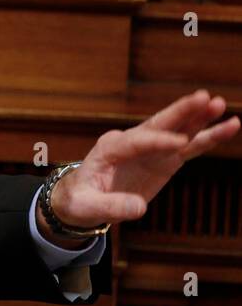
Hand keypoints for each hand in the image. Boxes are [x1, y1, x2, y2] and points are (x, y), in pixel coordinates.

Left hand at [45, 90, 238, 244]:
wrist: (83, 198)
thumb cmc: (79, 201)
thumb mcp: (86, 207)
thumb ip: (111, 207)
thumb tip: (139, 208)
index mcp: (108, 148)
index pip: (135, 141)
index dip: (157, 142)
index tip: (179, 144)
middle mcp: (131, 142)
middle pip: (158, 124)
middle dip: (180, 112)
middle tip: (203, 97)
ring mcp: (151, 148)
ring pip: (178, 130)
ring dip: (199, 118)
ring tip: (220, 105)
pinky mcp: (165, 158)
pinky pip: (190, 145)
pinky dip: (209, 137)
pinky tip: (231, 125)